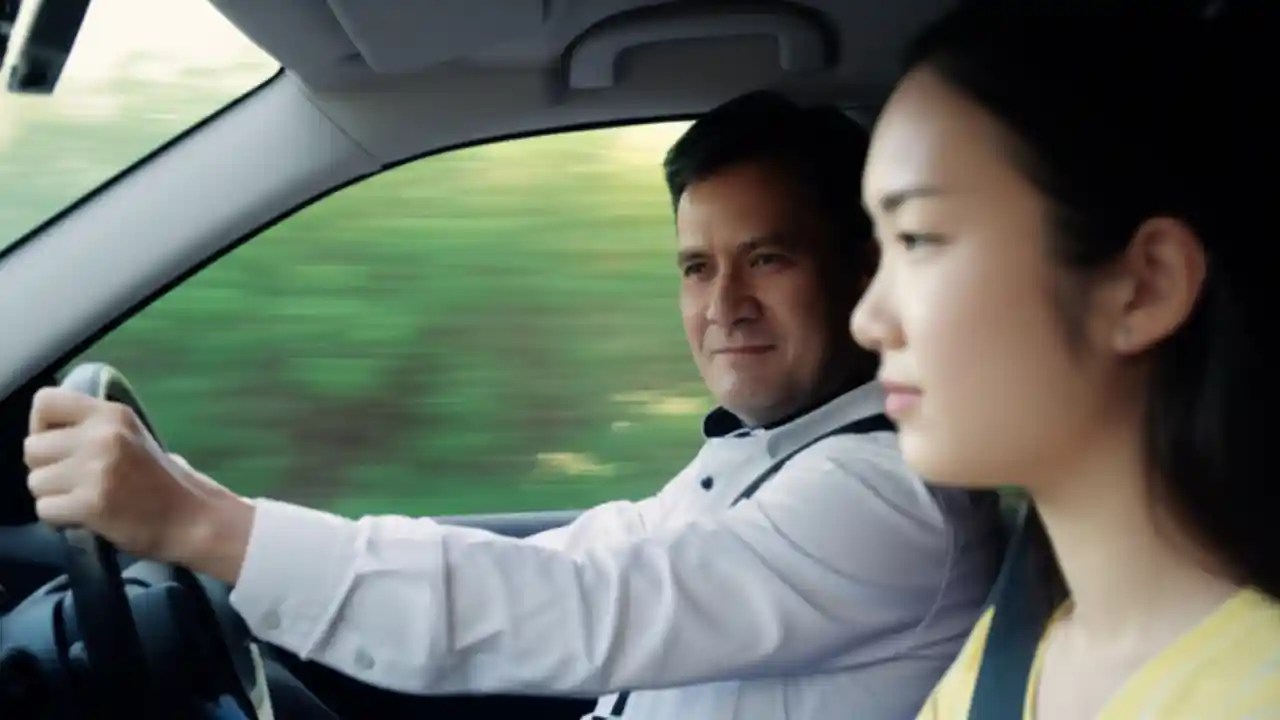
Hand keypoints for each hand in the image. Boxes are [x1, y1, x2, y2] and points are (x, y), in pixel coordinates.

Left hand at [24, 387, 252, 580]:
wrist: (194, 519)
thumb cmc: (163, 483)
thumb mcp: (133, 438)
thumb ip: (95, 429)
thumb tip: (51, 434)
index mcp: (112, 414)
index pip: (45, 401)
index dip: (42, 427)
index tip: (60, 446)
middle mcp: (102, 435)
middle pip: (32, 448)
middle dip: (46, 468)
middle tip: (75, 481)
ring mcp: (97, 469)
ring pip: (35, 482)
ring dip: (54, 496)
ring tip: (85, 500)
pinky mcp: (92, 503)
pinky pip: (45, 510)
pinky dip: (60, 519)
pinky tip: (87, 517)